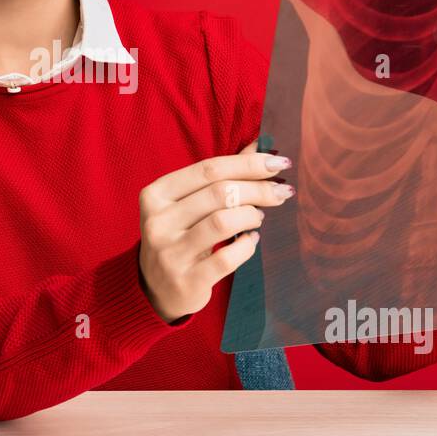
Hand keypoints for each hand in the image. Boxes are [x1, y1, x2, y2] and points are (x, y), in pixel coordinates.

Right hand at [137, 140, 294, 322]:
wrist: (155, 289)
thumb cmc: (178, 236)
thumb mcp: (187, 204)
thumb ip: (218, 176)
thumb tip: (260, 146)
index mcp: (156, 194)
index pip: (209, 169)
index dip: (248, 163)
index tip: (279, 163)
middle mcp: (158, 221)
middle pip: (219, 193)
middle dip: (258, 189)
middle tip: (281, 192)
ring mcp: (170, 253)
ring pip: (223, 222)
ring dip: (252, 216)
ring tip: (259, 217)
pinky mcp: (186, 280)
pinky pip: (227, 258)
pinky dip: (247, 246)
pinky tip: (251, 241)